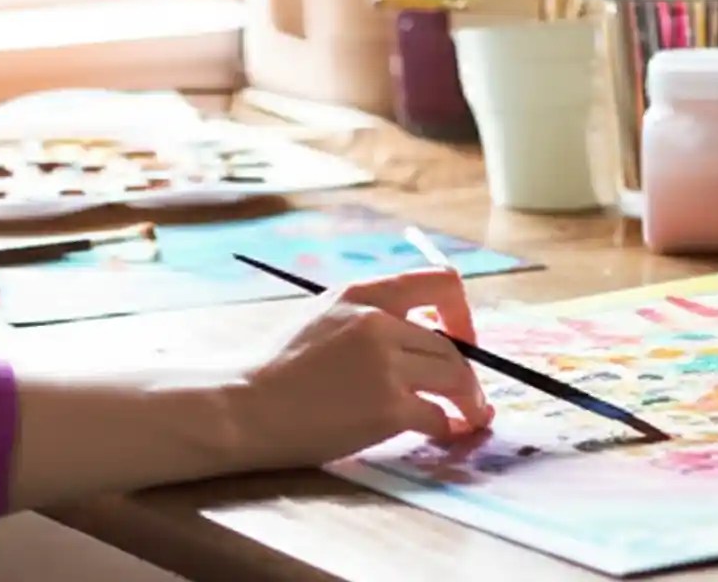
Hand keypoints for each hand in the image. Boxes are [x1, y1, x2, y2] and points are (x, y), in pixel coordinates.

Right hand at [231, 268, 494, 470]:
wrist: (245, 407)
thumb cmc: (277, 368)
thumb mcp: (323, 315)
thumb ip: (370, 317)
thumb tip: (424, 335)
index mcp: (363, 293)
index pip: (441, 283)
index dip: (462, 313)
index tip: (462, 337)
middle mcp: (379, 323)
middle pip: (451, 343)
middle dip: (468, 371)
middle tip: (467, 393)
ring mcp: (385, 366)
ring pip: (454, 378)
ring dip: (469, 401)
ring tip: (472, 416)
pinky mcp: (387, 409)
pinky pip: (438, 416)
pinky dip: (449, 427)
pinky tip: (447, 433)